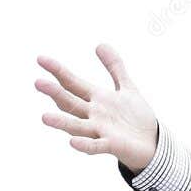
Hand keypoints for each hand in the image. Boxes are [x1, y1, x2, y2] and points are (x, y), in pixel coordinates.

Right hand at [36, 45, 158, 171]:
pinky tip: (73, 142)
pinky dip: (85, 144)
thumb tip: (100, 44)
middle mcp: (93, 115)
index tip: (41, 59)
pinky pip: (96, 146)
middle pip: (70, 103)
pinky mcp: (111, 145)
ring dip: (62, 122)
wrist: (151, 143)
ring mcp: (100, 131)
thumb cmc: (135, 117)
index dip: (58, 71)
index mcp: (96, 99)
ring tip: (44, 117)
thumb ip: (115, 67)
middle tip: (38, 83)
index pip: (72, 83)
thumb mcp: (126, 87)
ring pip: (77, 126)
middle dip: (55, 93)